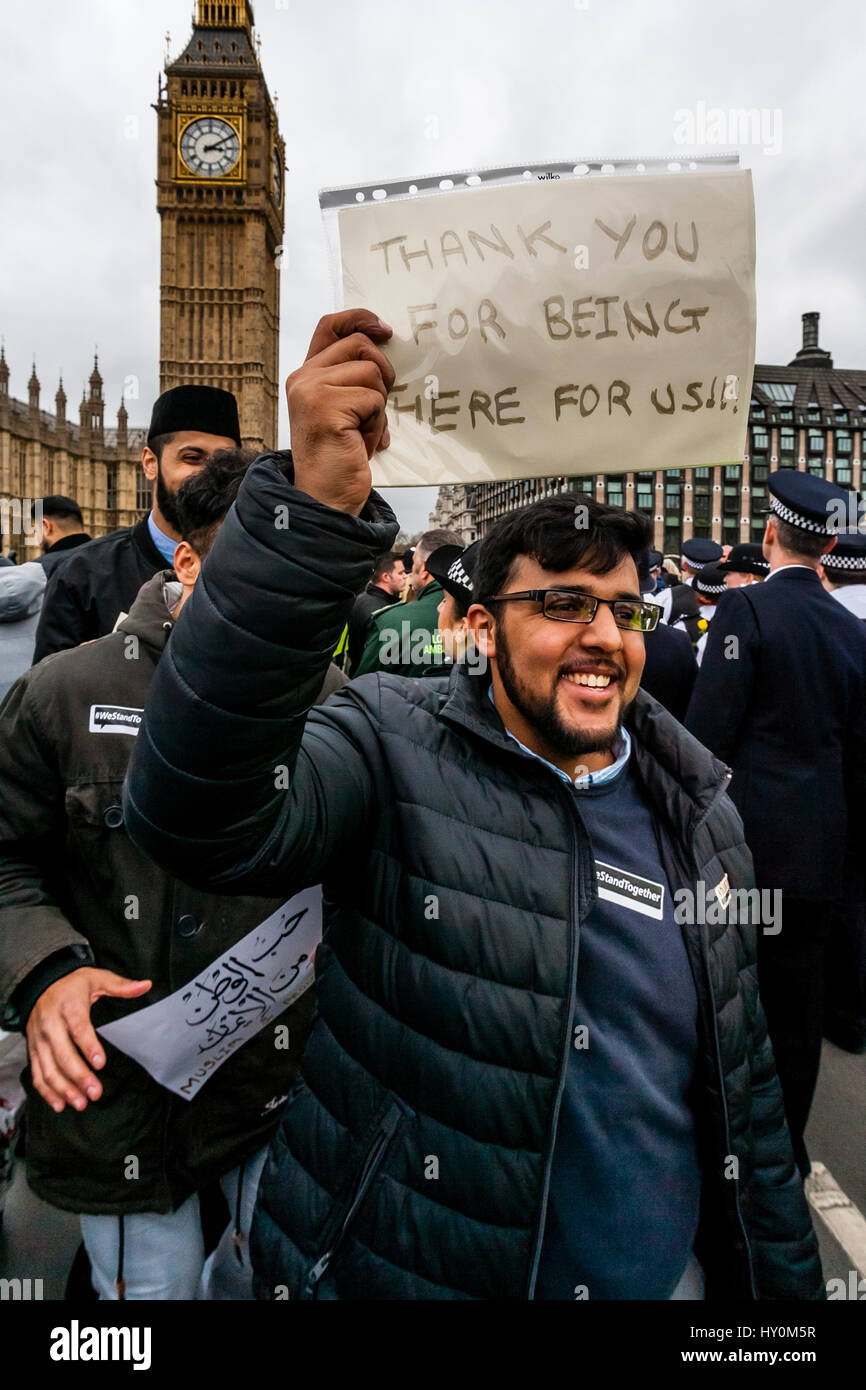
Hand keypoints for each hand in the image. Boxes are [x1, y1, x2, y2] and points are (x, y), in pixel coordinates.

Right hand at [26, 967, 150, 1112]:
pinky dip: (46, 1091)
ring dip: (63, 1089)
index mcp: (68, 1006)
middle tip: (95, 1093)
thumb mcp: (96, 977)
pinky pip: (37, 1073)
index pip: (78, 1028)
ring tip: (81, 1103)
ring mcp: (39, 1040)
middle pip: (62, 1054)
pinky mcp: (33, 1050)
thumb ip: (120, 985)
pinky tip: (59, 1104)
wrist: (39, 983)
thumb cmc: (72, 984)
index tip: (100, 1063)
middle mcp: (50, 1025)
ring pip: (48, 1068)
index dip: (88, 1046)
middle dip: (78, 1076)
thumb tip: (146, 985)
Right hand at [287, 309, 394, 515]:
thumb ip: (353, 380)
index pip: (331, 327)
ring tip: (362, 431)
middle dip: (381, 374)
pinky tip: (362, 442)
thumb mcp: (345, 410)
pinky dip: (376, 424)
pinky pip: (373, 400)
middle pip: (360, 345)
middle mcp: (304, 378)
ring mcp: (312, 390)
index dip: (360, 319)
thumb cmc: (339, 457)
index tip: (384, 329)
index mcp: (306, 375)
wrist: (324, 496)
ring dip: (378, 406)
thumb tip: (384, 351)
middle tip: (376, 406)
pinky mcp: (326, 407)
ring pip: (371, 373)